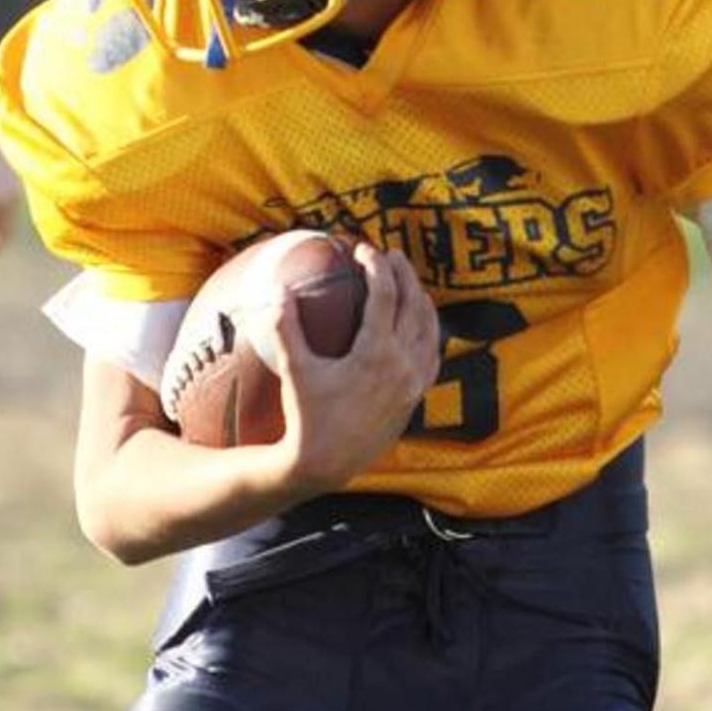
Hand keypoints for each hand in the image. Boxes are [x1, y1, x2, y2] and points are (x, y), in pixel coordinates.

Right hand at [267, 244, 440, 491]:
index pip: (384, 295)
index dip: (376, 266)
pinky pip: (433, 353)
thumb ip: (285, 329)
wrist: (328, 462)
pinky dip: (429, 330)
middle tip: (390, 254)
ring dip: (420, 298)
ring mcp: (413, 381)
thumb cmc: (307, 416)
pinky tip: (419, 322)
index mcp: (375, 353)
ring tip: (407, 280)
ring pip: (430, 327)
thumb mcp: (293, 371)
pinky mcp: (416, 395)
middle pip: (413, 304)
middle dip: (404, 273)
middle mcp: (402, 364)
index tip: (363, 249)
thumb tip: (278, 291)